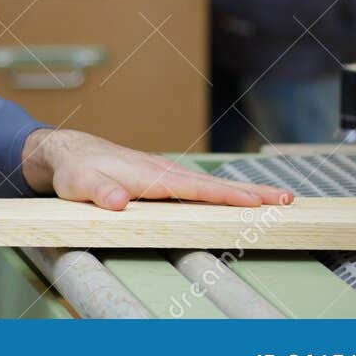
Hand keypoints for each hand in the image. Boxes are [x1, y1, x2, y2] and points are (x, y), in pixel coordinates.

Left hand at [22, 128, 292, 209]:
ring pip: (209, 186)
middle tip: (288, 200)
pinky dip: (222, 195)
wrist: (66, 152)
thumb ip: (98, 192)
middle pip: (214, 185)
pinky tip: (236, 203)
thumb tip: (118, 200)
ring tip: (277, 202)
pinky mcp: (161, 182)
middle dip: (252, 192)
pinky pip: (198, 189)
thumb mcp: (79, 185)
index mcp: (152, 176)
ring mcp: (164, 176)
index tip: (258, 203)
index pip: (197, 189)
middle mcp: (164, 173)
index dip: (228, 196)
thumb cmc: (74, 170)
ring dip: (242, 193)